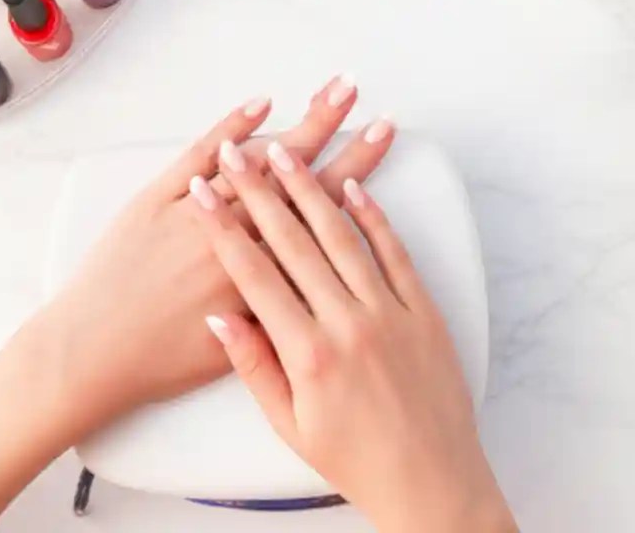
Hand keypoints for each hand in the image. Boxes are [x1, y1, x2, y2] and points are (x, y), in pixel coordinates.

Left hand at [32, 75, 396, 429]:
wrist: (89, 353)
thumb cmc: (155, 363)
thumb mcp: (230, 357)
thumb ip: (275, 320)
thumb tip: (310, 293)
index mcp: (255, 276)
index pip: (318, 214)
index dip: (355, 175)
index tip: (379, 141)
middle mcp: (230, 236)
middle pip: (295, 177)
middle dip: (336, 135)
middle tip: (365, 101)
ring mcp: (192, 211)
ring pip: (255, 160)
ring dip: (296, 123)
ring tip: (330, 93)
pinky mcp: (155, 201)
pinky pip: (198, 154)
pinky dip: (229, 128)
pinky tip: (260, 106)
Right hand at [189, 140, 515, 532]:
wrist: (431, 481)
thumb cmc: (356, 460)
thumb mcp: (289, 423)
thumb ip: (253, 365)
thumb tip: (220, 316)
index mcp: (308, 353)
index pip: (254, 274)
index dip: (224, 228)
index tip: (204, 194)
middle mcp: (349, 324)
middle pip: (294, 242)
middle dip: (259, 191)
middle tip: (236, 154)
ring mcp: (390, 313)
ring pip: (342, 236)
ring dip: (309, 189)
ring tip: (284, 152)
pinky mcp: (423, 311)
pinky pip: (395, 253)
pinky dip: (373, 217)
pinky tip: (352, 186)